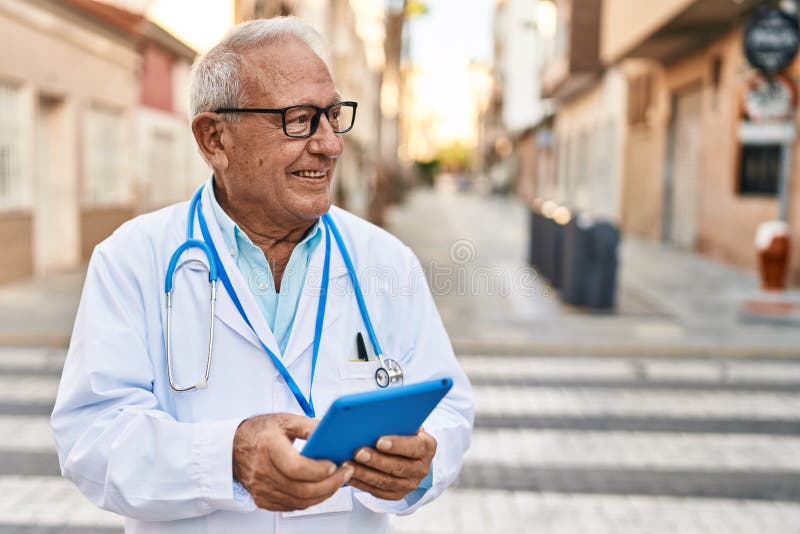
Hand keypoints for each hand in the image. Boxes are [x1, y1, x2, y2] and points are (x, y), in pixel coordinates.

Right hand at [233, 413, 353, 510]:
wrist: (234, 446)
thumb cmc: (260, 431)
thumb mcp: (285, 420)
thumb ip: (308, 426)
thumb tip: (331, 433)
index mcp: (268, 447)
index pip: (295, 467)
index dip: (317, 470)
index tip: (334, 465)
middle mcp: (262, 471)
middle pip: (300, 489)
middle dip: (329, 485)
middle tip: (345, 474)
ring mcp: (261, 488)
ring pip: (299, 501)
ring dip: (323, 494)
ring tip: (337, 481)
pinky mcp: (263, 499)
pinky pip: (291, 506)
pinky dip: (310, 500)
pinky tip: (321, 489)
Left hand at [345, 428, 436, 500]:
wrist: (410, 453)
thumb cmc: (405, 433)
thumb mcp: (406, 425)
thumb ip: (397, 423)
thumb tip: (374, 419)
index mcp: (427, 447)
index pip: (414, 447)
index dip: (397, 445)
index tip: (379, 441)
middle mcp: (421, 469)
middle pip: (397, 467)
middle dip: (376, 460)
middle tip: (358, 452)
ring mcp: (410, 484)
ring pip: (385, 481)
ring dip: (364, 474)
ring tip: (348, 465)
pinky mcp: (397, 495)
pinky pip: (377, 491)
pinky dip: (361, 484)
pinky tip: (348, 476)